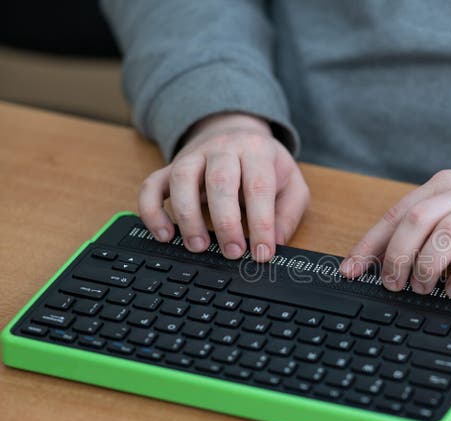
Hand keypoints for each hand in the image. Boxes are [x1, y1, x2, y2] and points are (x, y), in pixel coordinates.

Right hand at [138, 113, 309, 260]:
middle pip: (220, 181)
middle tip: (233, 253)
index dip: (261, 223)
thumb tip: (276, 244)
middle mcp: (223, 148)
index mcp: (257, 151)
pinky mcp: (170, 167)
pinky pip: (152, 185)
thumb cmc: (266, 165)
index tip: (262, 253)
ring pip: (182, 180)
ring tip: (198, 246)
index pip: (259, 187)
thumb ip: (288, 214)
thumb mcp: (291, 184)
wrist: (237, 129)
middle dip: (226, 222)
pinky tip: (164, 234)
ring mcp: (193, 155)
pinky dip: (152, 211)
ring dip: (188, 216)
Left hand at [339, 170, 450, 297]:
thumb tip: (382, 262)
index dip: (371, 243)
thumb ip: (425, 230)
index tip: (352, 269)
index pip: (398, 212)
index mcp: (444, 185)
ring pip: (446, 236)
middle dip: (397, 256)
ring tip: (422, 288)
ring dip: (426, 267)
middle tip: (393, 283)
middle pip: (417, 220)